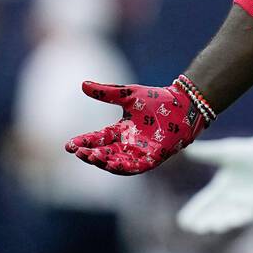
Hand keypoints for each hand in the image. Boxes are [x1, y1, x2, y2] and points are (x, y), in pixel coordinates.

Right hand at [65, 79, 208, 175]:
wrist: (183, 104)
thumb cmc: (156, 99)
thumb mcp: (127, 94)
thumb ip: (106, 92)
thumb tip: (83, 84)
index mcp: (120, 130)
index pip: (97, 139)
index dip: (83, 142)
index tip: (69, 145)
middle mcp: (127, 144)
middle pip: (104, 153)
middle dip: (90, 154)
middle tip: (79, 152)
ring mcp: (139, 152)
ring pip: (116, 163)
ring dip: (103, 162)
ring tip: (92, 157)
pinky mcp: (153, 158)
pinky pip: (135, 167)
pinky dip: (123, 167)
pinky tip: (111, 165)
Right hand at [176, 131, 252, 234]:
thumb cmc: (249, 151)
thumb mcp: (224, 153)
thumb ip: (205, 153)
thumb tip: (184, 147)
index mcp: (221, 187)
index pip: (204, 203)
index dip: (194, 212)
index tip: (182, 221)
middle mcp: (232, 199)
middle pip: (215, 214)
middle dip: (205, 222)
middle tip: (195, 228)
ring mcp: (246, 203)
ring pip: (230, 218)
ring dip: (220, 223)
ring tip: (211, 228)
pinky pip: (248, 217)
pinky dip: (239, 221)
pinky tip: (230, 224)